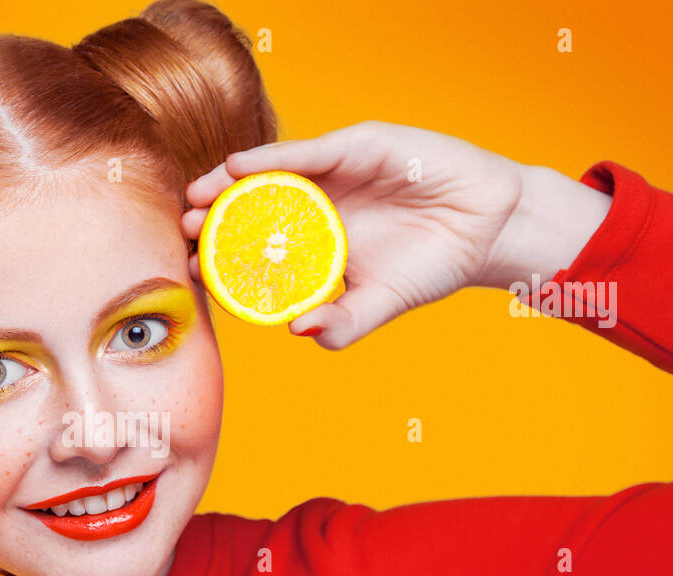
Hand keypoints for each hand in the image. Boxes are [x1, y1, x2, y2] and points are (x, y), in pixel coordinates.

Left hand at [182, 120, 530, 348]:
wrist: (491, 230)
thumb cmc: (434, 264)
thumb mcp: (382, 303)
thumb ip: (343, 324)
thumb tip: (298, 332)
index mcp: (315, 243)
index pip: (256, 250)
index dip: (220, 258)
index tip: (185, 272)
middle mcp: (316, 205)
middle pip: (252, 209)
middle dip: (213, 219)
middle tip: (180, 233)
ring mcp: (335, 174)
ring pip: (270, 175)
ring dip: (227, 185)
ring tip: (195, 199)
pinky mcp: (359, 146)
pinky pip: (308, 151)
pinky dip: (272, 157)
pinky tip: (238, 169)